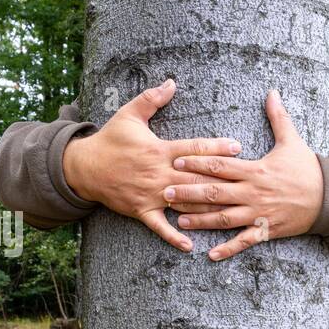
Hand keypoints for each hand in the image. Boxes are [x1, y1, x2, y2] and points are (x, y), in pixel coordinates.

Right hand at [62, 79, 241, 251]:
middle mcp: (158, 173)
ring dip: (206, 208)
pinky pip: (159, 227)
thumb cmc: (110, 140)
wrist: (83, 166)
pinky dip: (173, 237)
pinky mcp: (141, 210)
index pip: (194, 148)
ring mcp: (151, 194)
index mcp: (159, 150)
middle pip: (196, 177)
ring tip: (230, 213)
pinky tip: (191, 245)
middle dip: (221, 179)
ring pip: (184, 202)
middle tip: (245, 181)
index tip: (238, 147)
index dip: (217, 147)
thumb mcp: (129, 115)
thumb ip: (152, 99)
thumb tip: (171, 82)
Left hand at [163, 90, 324, 259]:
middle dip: (188, 193)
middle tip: (165, 192)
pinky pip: (244, 242)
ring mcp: (258, 213)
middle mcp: (253, 193)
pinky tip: (211, 255)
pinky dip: (228, 249)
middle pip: (214, 193)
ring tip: (179, 220)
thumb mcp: (292, 141)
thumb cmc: (308, 169)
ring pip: (224, 219)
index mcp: (255, 170)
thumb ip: (278, 117)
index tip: (175, 161)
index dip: (196, 163)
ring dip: (200, 220)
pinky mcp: (266, 230)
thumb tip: (271, 92)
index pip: (219, 166)